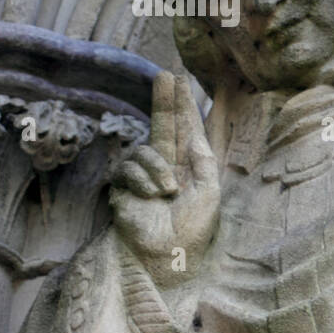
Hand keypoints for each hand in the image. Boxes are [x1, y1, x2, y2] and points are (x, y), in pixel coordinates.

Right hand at [108, 72, 219, 287]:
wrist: (166, 257)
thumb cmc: (191, 232)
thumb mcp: (209, 195)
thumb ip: (205, 163)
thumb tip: (195, 136)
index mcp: (192, 167)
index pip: (187, 129)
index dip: (183, 105)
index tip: (180, 79)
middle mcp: (168, 166)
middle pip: (164, 125)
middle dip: (165, 100)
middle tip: (165, 74)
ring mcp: (145, 176)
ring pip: (145, 150)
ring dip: (157, 169)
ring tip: (168, 191)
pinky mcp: (123, 187)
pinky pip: (128, 168)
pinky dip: (142, 180)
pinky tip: (152, 195)